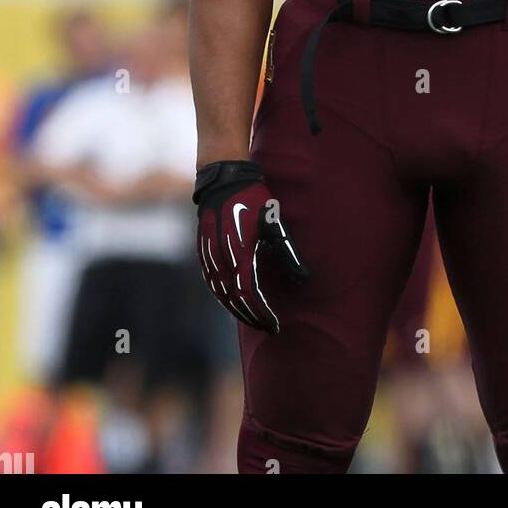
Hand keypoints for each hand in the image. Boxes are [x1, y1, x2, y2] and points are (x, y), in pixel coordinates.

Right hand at [194, 159, 308, 331]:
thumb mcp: (275, 224)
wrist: (224, 180)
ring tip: (252, 318)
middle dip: (250, 316)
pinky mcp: (203, 251)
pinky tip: (232, 299)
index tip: (274, 326)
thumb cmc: (253, 200)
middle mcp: (220, 260)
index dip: (261, 314)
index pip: (249, 296)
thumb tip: (304, 278)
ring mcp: (209, 256)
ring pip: (220, 293)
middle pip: (233, 300)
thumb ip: (288, 252)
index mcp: (239, 255)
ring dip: (236, 309)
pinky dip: (223, 296)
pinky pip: (211, 282)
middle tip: (266, 327)